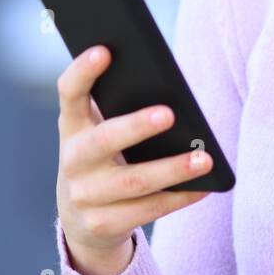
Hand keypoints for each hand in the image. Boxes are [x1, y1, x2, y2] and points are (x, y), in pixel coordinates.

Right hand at [55, 45, 212, 274]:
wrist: (82, 220)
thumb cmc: (104, 159)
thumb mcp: (100, 132)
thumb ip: (120, 110)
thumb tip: (172, 96)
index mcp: (72, 126)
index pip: (69, 93)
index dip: (82, 71)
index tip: (104, 50)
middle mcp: (73, 160)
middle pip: (102, 141)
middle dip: (135, 127)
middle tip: (170, 114)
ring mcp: (84, 196)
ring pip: (133, 182)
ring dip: (171, 170)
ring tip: (204, 158)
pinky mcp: (102, 224)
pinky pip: (147, 210)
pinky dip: (178, 198)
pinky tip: (203, 186)